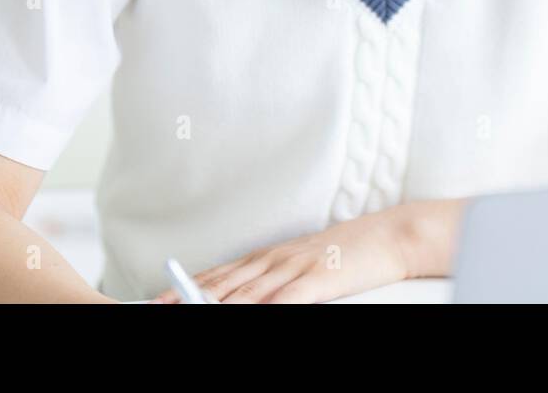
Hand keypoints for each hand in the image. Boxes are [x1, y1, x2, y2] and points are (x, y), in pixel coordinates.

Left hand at [149, 204, 420, 303]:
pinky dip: (269, 306)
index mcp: (269, 256)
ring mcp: (297, 267)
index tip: (157, 299)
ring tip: (195, 311)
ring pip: (249, 291)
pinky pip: (289, 297)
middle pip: (224, 283)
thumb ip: (271, 278)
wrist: (389, 235)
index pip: (218, 274)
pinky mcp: (320, 278)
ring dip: (219, 304)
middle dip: (190, 298)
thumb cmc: (347, 252)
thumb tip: (240, 296)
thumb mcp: (302, 261)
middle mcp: (276, 259)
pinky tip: (254, 313)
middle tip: (161, 308)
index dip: (185, 288)